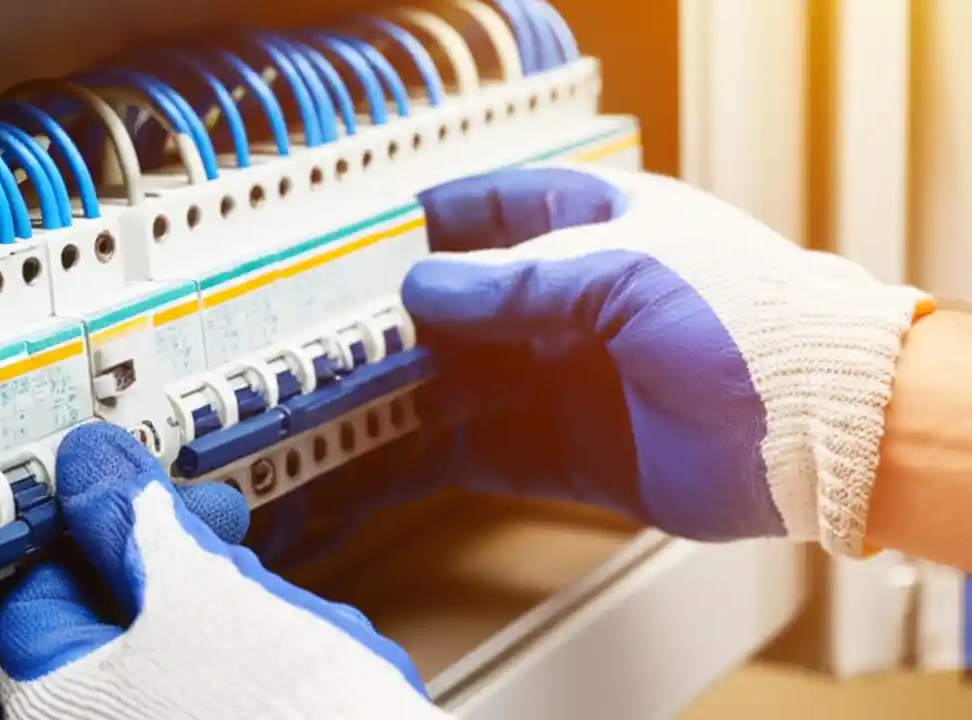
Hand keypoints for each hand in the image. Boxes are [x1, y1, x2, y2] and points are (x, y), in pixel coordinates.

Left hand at [0, 422, 446, 719]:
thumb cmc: (278, 709)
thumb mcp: (195, 585)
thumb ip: (132, 519)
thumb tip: (91, 467)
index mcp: (57, 706)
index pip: (39, 593)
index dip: (92, 526)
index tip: (134, 490)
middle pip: (107, 621)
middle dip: (164, 560)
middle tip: (208, 522)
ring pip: (166, 650)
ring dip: (210, 601)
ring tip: (263, 588)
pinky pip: (206, 686)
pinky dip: (237, 652)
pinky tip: (287, 639)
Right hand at [401, 166, 927, 554]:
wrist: (816, 430)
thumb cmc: (742, 322)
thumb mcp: (620, 272)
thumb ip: (513, 283)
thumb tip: (420, 287)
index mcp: (604, 232)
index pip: (508, 207)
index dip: (446, 215)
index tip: (382, 231)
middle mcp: (582, 307)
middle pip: (473, 307)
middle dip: (411, 320)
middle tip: (345, 333)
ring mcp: (574, 383)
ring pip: (469, 383)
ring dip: (411, 393)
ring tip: (349, 402)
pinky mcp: (573, 457)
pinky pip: (487, 455)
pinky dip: (435, 458)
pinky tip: (387, 458)